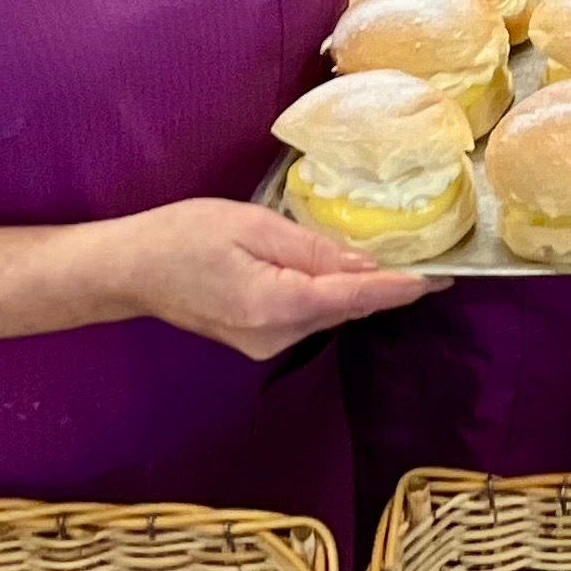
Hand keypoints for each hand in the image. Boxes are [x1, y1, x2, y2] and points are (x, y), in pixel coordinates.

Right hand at [112, 200, 430, 356]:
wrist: (130, 270)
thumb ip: (311, 248)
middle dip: (385, 286)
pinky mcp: (258, 342)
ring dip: (358, 290)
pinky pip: (308, 316)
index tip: (440, 278)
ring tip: (394, 260)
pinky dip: (329, 295)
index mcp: (274, 305)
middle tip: (427, 257)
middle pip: (345, 310)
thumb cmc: (182, 236)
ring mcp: (265, 345)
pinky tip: (340, 272)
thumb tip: (365, 266)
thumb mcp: (250, 224)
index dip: (398, 288)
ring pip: (329, 314)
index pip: (352, 299)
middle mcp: (275, 336)